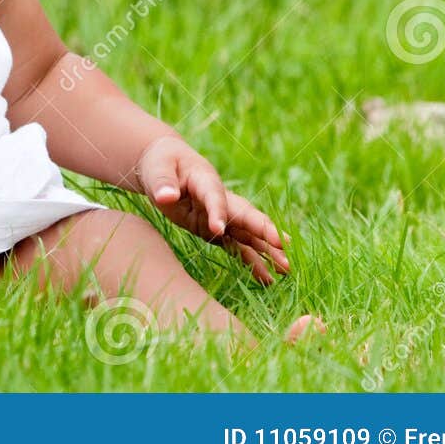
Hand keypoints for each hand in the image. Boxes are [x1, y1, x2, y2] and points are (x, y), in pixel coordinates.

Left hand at [134, 134, 290, 284]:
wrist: (165, 165)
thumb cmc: (162, 164)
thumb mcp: (157, 170)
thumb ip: (163, 183)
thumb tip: (166, 197)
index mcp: (206, 180)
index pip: (214, 197)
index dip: (218, 212)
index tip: (218, 230)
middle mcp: (220, 199)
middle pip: (245, 215)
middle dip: (263, 231)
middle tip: (284, 247)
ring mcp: (221, 216)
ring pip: (248, 234)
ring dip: (267, 250)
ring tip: (287, 269)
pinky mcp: (216, 231)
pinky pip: (237, 247)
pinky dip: (252, 262)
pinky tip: (268, 279)